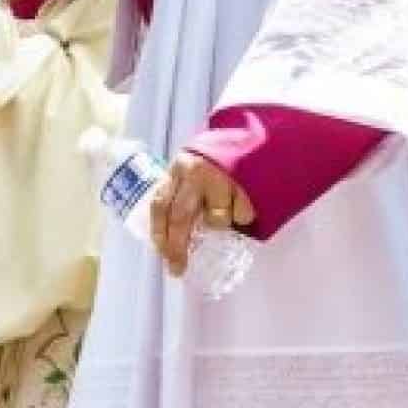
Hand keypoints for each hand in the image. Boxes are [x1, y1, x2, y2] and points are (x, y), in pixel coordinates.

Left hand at [149, 151, 254, 277]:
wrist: (249, 139)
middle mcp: (195, 172)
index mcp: (177, 170)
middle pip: (181, 217)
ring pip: (215, 220)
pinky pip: (241, 215)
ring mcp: (220, 178)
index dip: (158, 231)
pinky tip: (240, 203)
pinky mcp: (245, 184)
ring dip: (219, 224)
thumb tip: (169, 237)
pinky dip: (241, 216)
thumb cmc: (213, 165)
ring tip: (223, 212)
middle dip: (178, 247)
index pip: (160, 203)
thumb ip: (180, 195)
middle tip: (178, 268)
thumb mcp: (190, 173)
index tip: (162, 254)